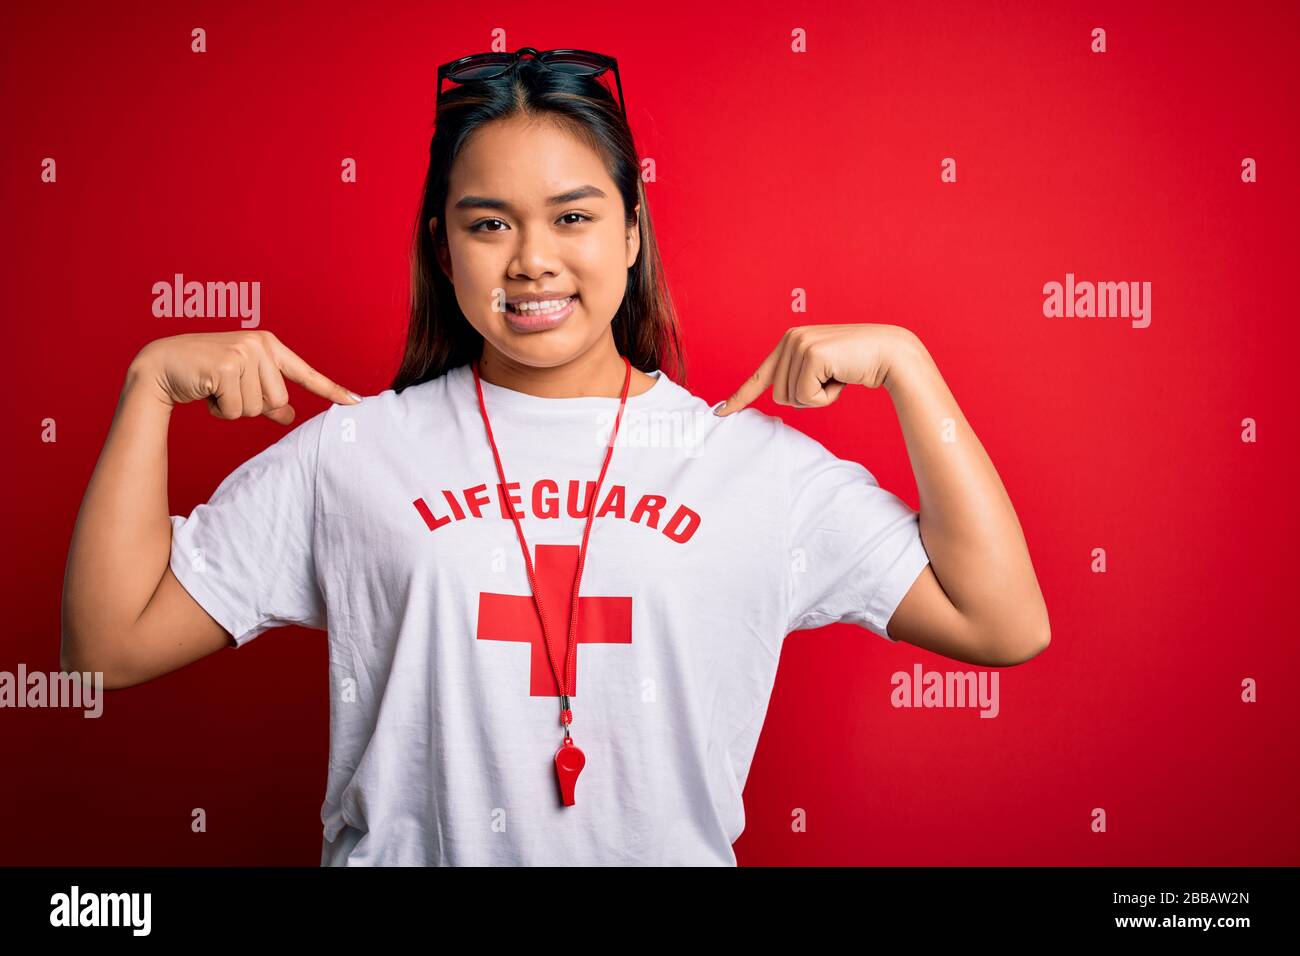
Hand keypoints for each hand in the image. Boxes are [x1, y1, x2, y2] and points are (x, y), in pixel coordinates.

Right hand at [129, 331, 361, 424]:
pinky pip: (236, 410)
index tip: (356, 402)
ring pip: (258, 408)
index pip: (306, 373)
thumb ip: (267, 400)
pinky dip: (220, 410)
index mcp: (269, 346)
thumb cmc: (204, 376)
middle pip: (278, 400)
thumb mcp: (241, 386)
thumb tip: (290, 415)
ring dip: (234, 408)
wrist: (161, 365)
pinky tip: (206, 390)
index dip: (331, 390)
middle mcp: (260, 345)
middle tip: (227, 390)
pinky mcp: (227, 366)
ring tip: (215, 388)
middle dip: (251, 406)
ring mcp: (244, 353)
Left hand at [713, 323, 918, 415]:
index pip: (760, 375)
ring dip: (819, 397)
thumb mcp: (823, 370)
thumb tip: (785, 397)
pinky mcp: (811, 354)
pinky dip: (827, 396)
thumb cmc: (858, 364)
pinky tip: (842, 377)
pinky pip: (806, 396)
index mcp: (789, 342)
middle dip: (808, 398)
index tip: (721, 413)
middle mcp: (790, 339)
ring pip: (791, 398)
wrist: (889, 352)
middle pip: (779, 396)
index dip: (741, 397)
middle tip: (832, 380)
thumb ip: (801, 377)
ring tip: (838, 376)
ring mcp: (799, 344)